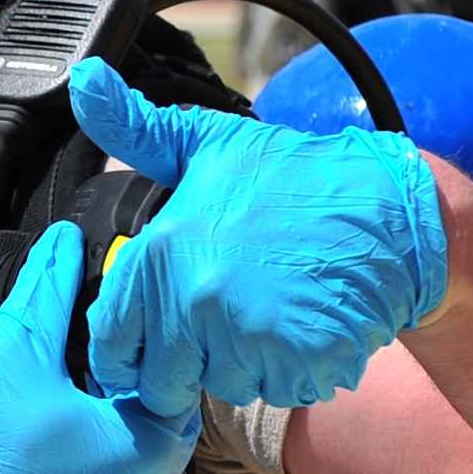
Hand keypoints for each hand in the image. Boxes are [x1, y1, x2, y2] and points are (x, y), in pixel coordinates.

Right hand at [0, 221, 200, 473]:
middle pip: (149, 410)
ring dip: (99, 411)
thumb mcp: (16, 347)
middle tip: (76, 339)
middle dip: (116, 372)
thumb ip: (48, 288)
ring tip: (56, 377)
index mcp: (150, 450)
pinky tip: (42, 423)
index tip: (104, 312)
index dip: (136, 333)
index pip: (171, 371)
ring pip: (124, 445)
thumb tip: (63, 242)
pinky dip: (83, 448)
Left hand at [69, 58, 447, 417]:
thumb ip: (137, 131)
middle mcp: (195, 301)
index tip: (146, 349)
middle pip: (164, 379)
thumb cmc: (292, 179)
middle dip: (186, 365)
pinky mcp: (297, 361)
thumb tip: (84, 83)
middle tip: (222, 329)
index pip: (111, 340)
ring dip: (241, 365)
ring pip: (222, 385)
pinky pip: (277, 390)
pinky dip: (290, 371)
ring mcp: (247, 335)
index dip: (124, 354)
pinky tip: (303, 327)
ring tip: (270, 314)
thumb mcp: (207, 143)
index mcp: (161, 255)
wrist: (388, 209)